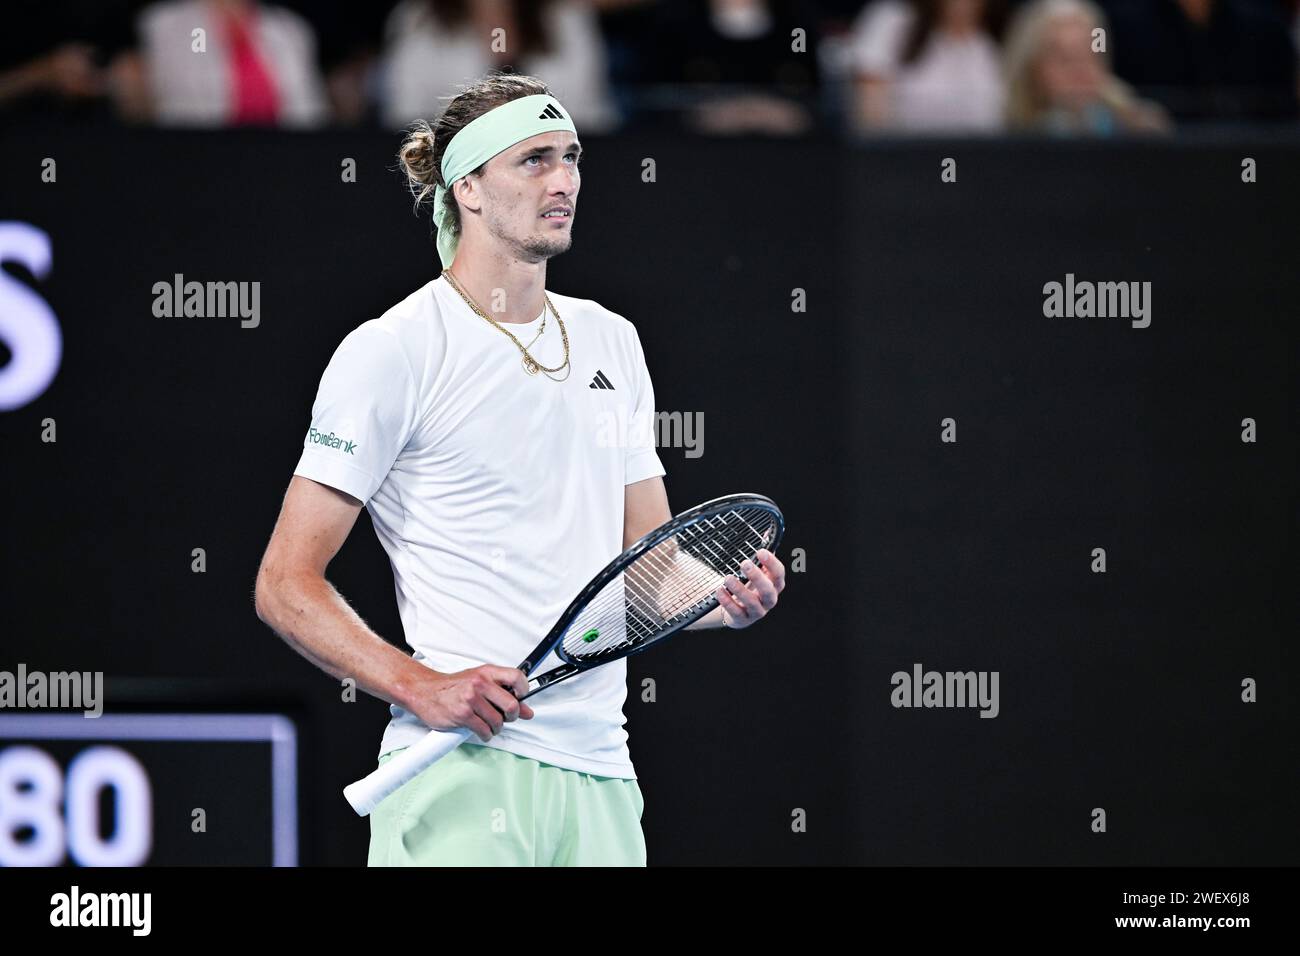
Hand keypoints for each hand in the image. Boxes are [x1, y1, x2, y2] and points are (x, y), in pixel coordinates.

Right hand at [404, 664, 534, 741]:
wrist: (424, 692)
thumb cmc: (453, 687)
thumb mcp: (480, 683)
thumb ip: (503, 694)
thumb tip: (527, 710)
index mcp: (487, 672)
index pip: (517, 677)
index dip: (524, 691)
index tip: (521, 700)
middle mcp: (480, 683)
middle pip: (512, 705)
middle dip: (512, 717)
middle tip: (505, 718)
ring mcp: (471, 699)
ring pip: (498, 722)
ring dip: (496, 728)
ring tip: (488, 724)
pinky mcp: (462, 714)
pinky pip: (484, 730)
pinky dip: (486, 734)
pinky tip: (480, 730)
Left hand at [716, 548, 784, 628]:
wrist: (739, 610)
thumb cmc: (751, 586)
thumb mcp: (758, 571)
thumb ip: (762, 555)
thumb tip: (768, 531)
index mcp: (774, 585)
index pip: (779, 574)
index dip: (772, 563)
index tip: (761, 551)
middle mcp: (769, 599)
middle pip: (768, 590)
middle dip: (757, 577)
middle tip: (745, 563)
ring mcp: (757, 611)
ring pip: (752, 603)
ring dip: (740, 589)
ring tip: (728, 578)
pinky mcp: (743, 620)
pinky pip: (736, 612)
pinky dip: (727, 602)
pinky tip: (719, 591)